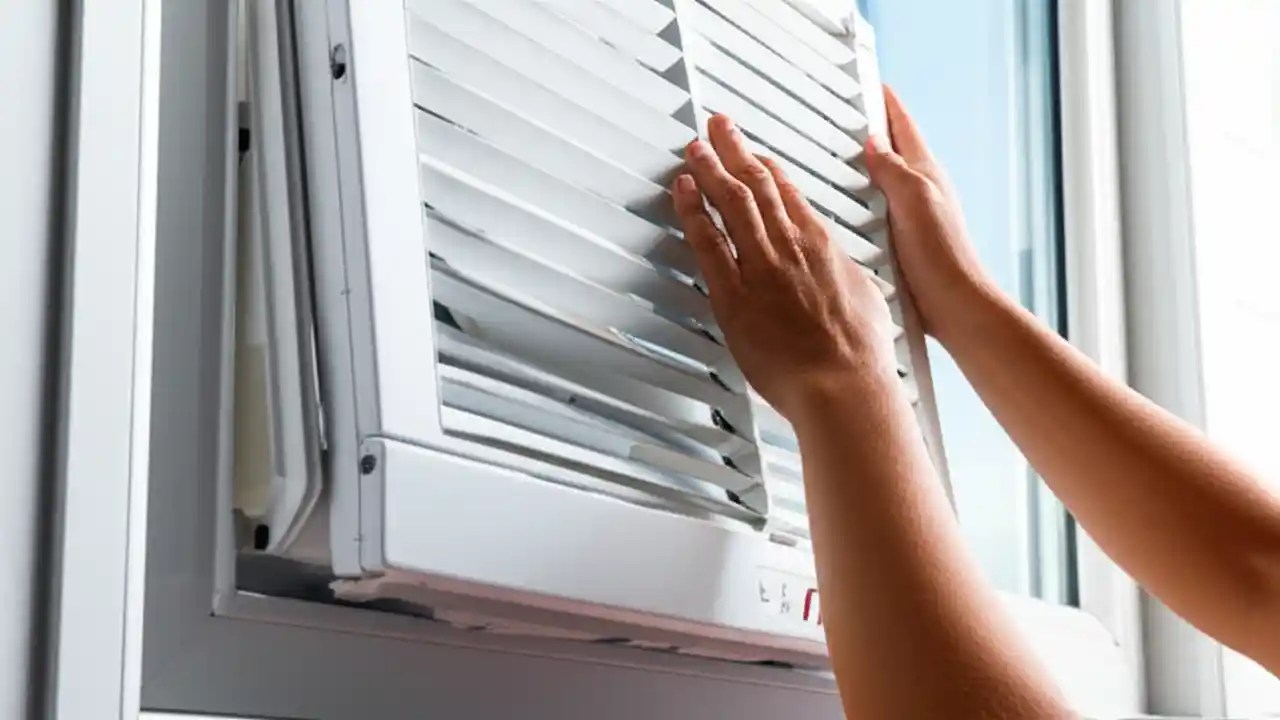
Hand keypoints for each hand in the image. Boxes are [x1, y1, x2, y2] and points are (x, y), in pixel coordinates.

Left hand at [672, 115, 900, 419]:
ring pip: (731, 201)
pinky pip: (708, 243)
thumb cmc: (860, 354)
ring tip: (695, 147)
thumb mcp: (867, 296)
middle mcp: (790, 247)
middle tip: (718, 127)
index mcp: (821, 245)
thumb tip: (842, 269)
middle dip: (734, 149)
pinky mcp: (734, 297)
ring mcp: (760, 269)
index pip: (788, 192)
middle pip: (756, 183)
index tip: (755, 154)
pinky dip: (693, 211)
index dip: (767, 167)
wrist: (845, 385)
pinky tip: (683, 191)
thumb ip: (845, 274)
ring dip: (710, 168)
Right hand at [863, 88, 991, 340]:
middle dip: (871, 129)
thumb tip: (873, 142)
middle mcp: (920, 190)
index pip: (903, 124)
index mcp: (924, 173)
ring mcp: (913, 215)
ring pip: (884, 178)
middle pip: (893, 148)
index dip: (885, 102)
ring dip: (864, 165)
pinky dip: (863, 197)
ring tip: (837, 156)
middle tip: (843, 116)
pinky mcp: (904, 240)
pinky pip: (879, 207)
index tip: (868, 83)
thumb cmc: (941, 254)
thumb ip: (892, 168)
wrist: (954, 305)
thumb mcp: (913, 200)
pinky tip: (847, 207)